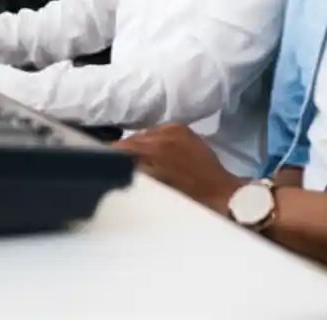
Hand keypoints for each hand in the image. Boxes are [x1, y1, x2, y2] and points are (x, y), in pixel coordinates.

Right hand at [114, 124, 243, 214]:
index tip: (105, 162)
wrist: (221, 194)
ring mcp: (176, 129)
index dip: (113, 154)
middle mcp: (165, 132)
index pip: (123, 146)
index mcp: (155, 147)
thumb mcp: (155, 186)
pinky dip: (156, 141)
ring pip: (147, 134)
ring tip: (139, 160)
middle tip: (120, 164)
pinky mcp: (185, 130)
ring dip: (141, 145)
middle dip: (126, 150)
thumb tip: (116, 163)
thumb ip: (134, 170)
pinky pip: (162, 131)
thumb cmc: (188, 197)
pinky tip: (157, 154)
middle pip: (134, 138)